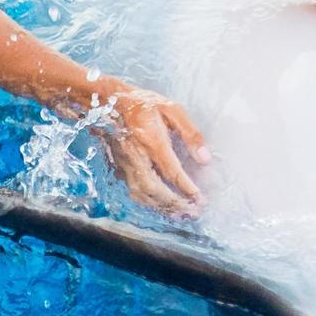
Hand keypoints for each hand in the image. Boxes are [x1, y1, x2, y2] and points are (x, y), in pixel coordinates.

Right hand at [87, 81, 209, 216]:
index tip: (201, 199)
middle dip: (175, 203)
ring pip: (142, 194)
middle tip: (193, 211)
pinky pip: (134, 191)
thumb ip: (190, 133)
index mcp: (152, 141)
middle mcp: (137, 157)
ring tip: (180, 213)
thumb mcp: (172, 109)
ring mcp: (126, 164)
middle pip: (155, 189)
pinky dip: (148, 202)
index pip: (172, 171)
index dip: (187, 188)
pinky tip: (161, 205)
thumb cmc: (144, 104)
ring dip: (161, 206)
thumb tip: (204, 158)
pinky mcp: (120, 168)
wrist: (110, 102)